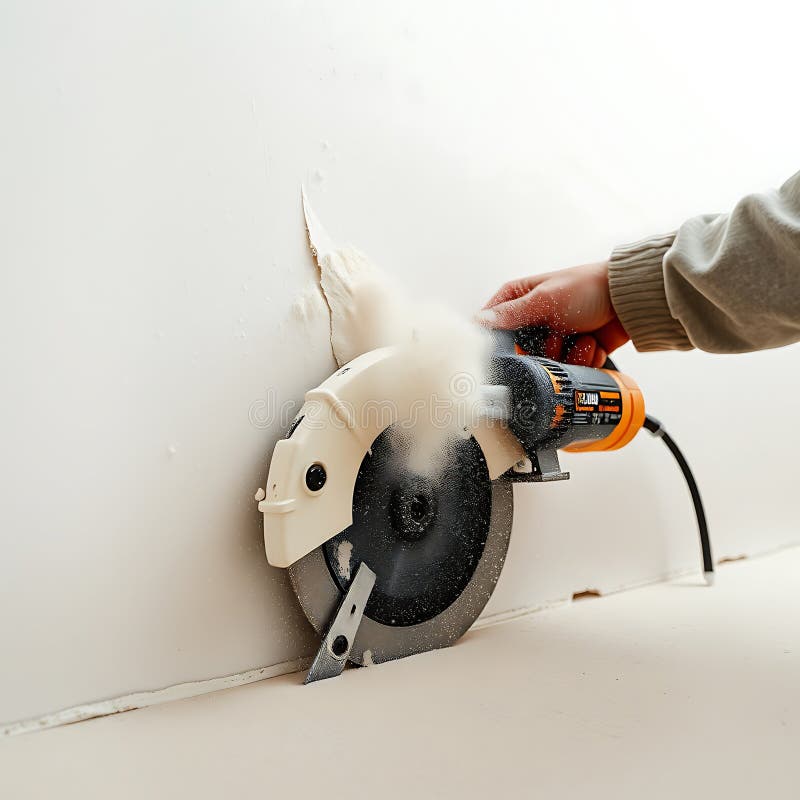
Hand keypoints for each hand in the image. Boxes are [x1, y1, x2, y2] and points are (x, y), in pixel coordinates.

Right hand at [477, 261, 628, 366]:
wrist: (628, 299)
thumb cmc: (589, 286)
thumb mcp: (544, 299)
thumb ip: (510, 314)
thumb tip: (479, 322)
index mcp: (520, 299)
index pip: (494, 326)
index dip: (498, 342)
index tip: (511, 351)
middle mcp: (535, 319)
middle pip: (522, 353)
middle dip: (542, 352)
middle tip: (555, 340)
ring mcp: (555, 336)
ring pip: (547, 364)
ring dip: (567, 355)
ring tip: (580, 337)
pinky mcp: (573, 350)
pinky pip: (569, 368)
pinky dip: (583, 358)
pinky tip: (591, 342)